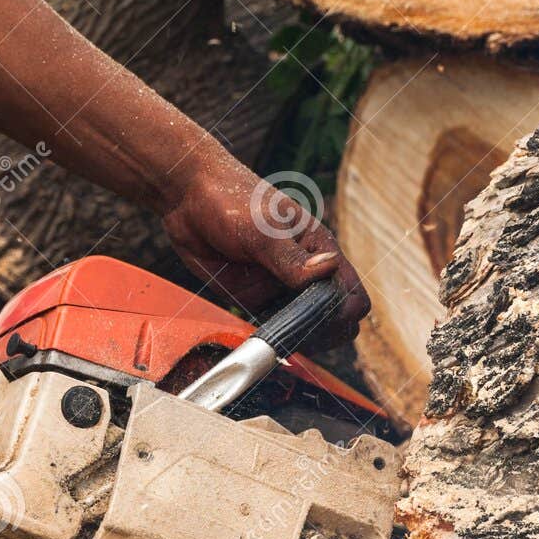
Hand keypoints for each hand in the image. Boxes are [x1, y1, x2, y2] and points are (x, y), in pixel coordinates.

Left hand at [159, 162, 369, 342]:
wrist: (187, 199)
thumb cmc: (230, 199)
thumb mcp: (263, 229)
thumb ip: (292, 257)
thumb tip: (328, 269)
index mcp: (319, 249)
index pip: (351, 293)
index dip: (345, 313)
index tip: (323, 320)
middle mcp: (305, 272)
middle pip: (334, 317)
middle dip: (325, 332)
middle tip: (300, 333)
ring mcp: (279, 287)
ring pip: (304, 327)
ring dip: (299, 339)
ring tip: (281, 340)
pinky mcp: (254, 298)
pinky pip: (273, 326)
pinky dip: (273, 337)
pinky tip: (263, 338)